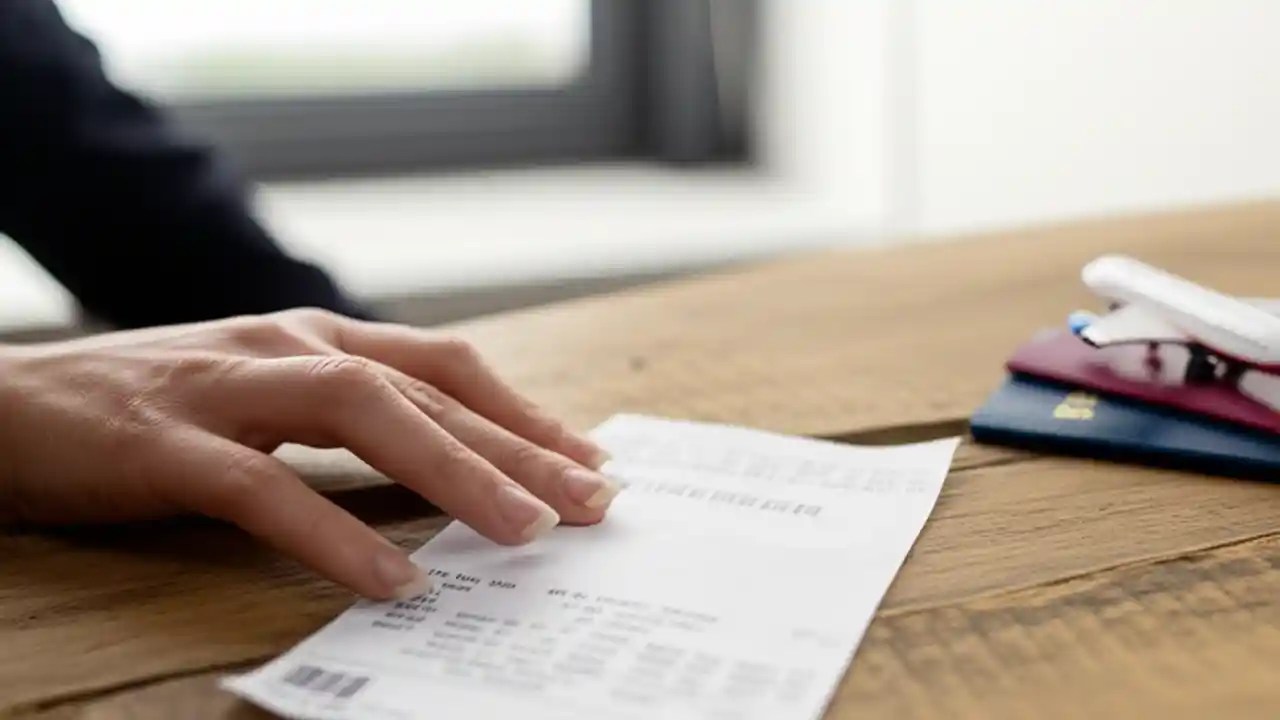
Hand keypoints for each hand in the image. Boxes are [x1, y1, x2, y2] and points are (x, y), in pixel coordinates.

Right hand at [0, 309, 616, 599]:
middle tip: (594, 502)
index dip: (523, 410)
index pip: (443, 366)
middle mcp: (284, 345)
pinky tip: (392, 580)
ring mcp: (225, 389)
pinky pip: (264, 489)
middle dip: (518, 446)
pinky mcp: (164, 444)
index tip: (590, 459)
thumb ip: (343, 415)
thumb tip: (443, 462)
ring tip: (526, 533)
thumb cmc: (149, 407)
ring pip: (363, 416)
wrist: (5, 403)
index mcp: (312, 337)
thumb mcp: (262, 397)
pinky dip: (334, 534)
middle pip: (425, 390)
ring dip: (455, 473)